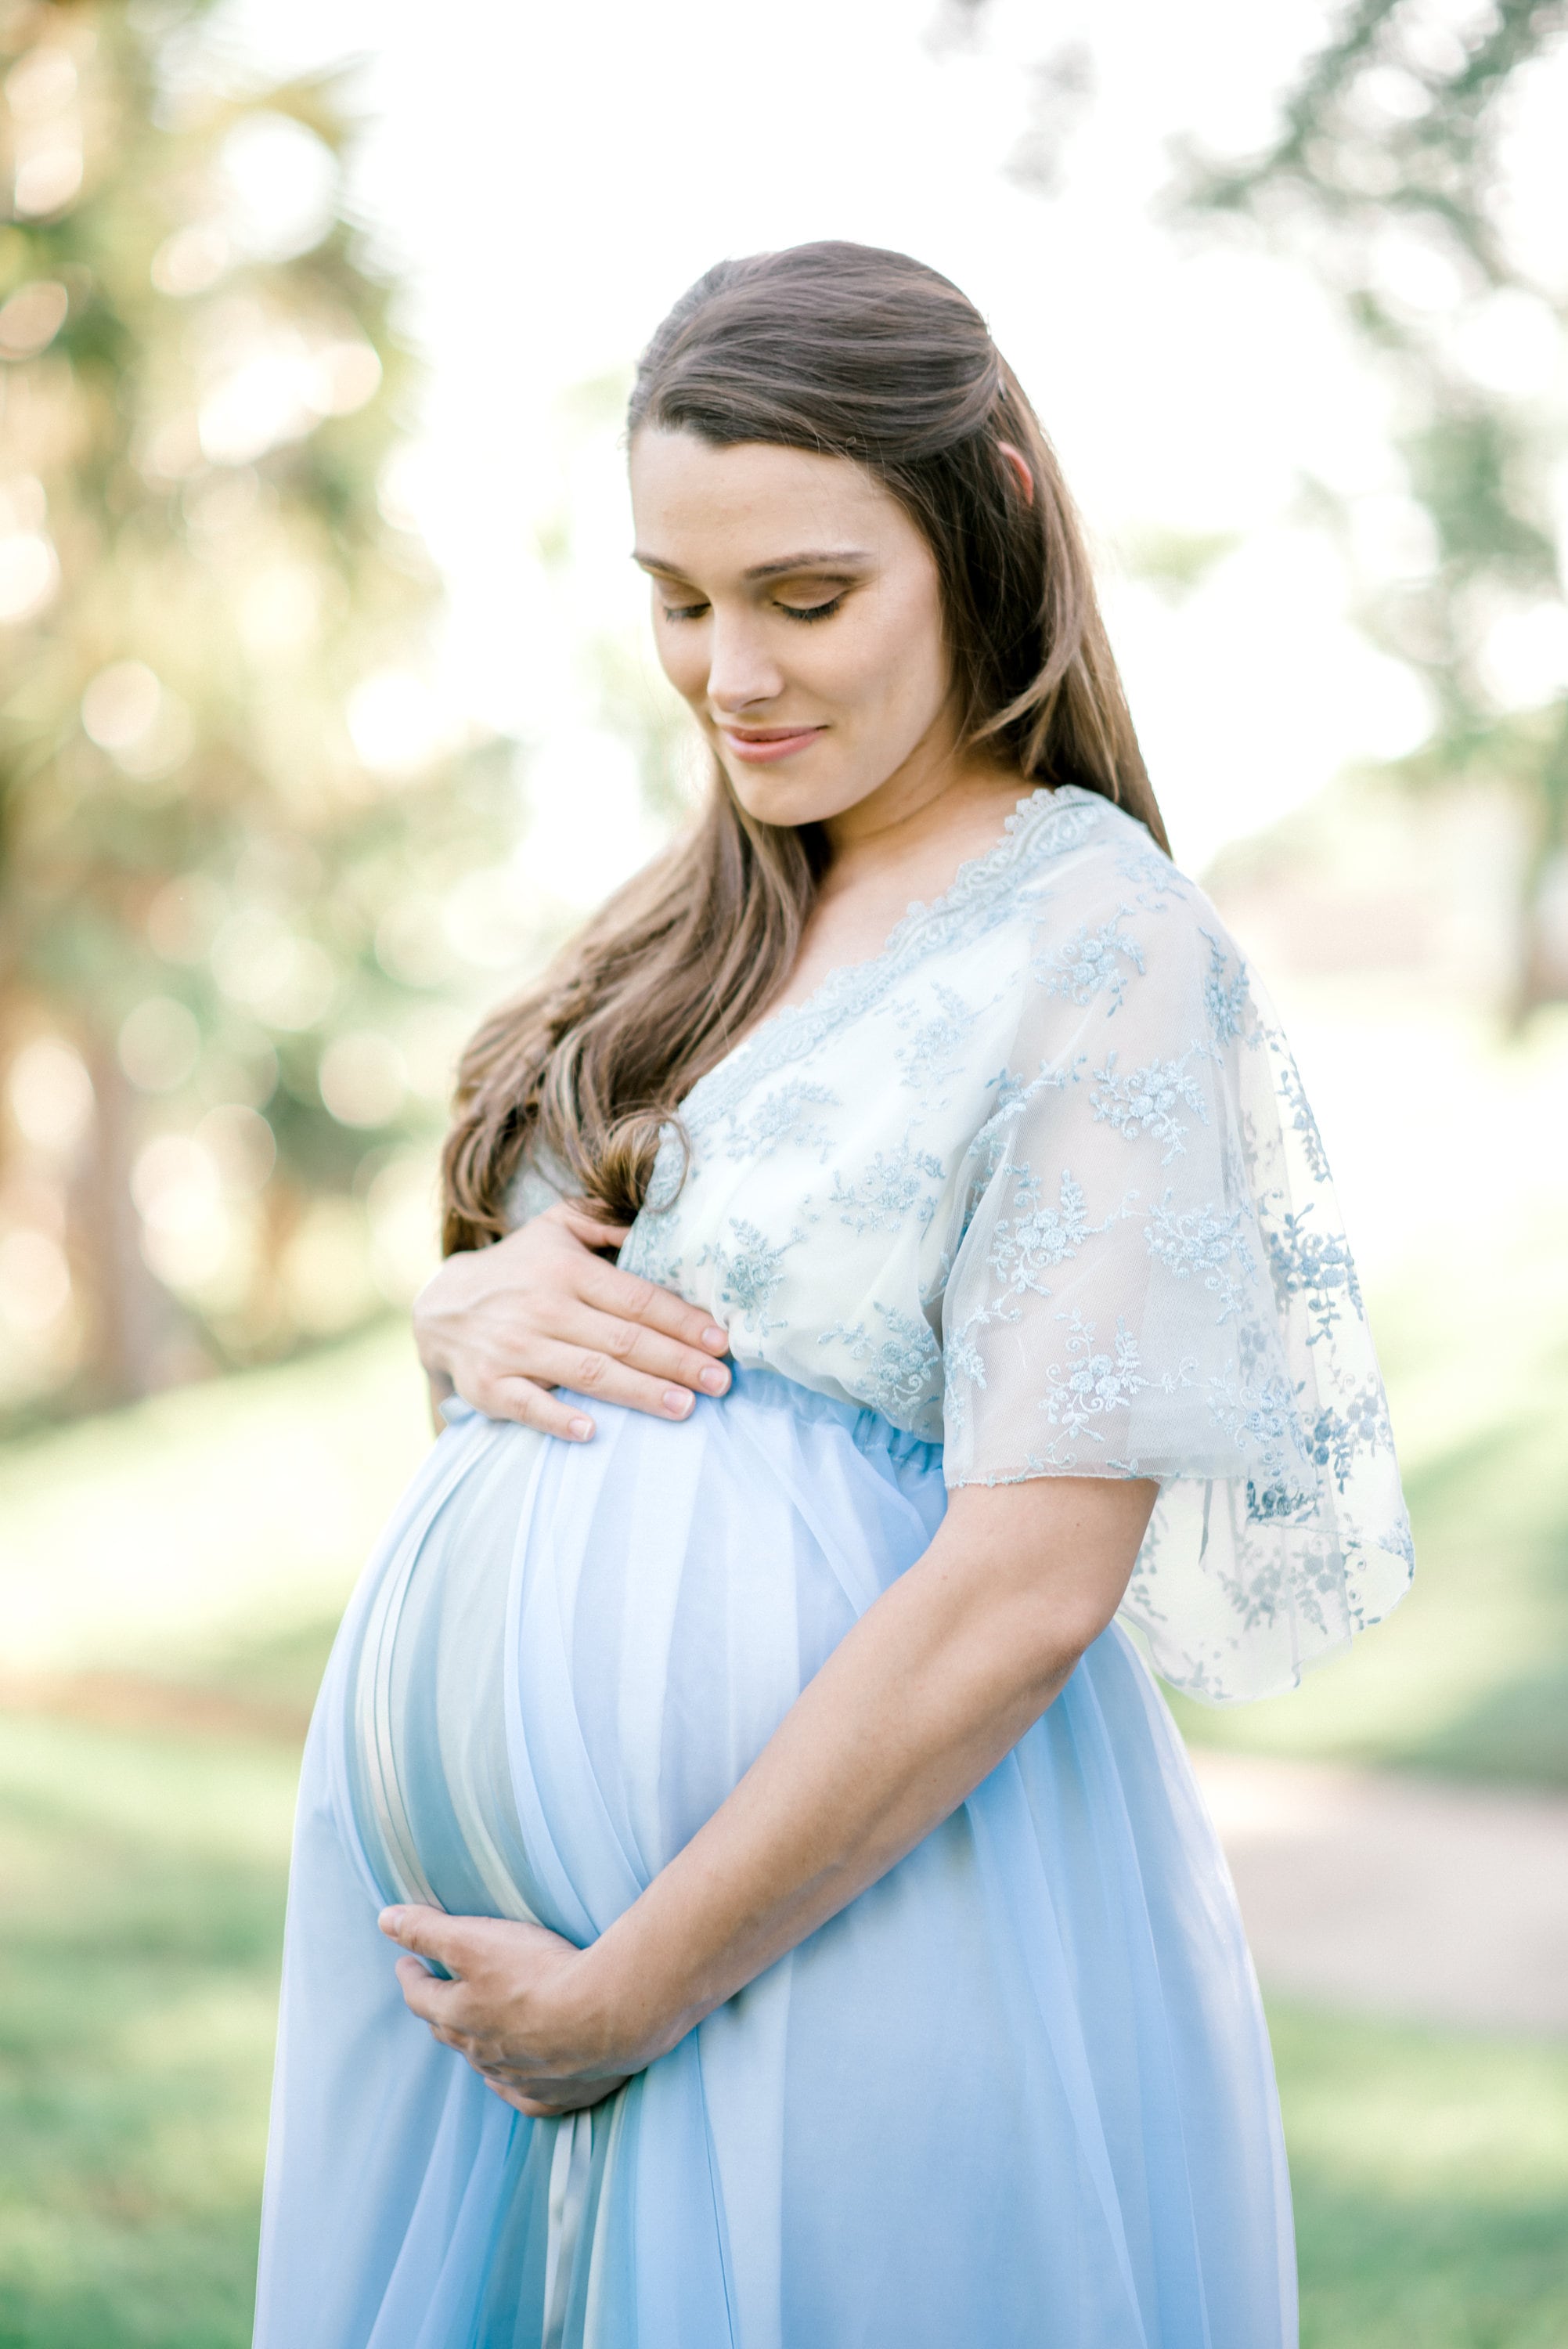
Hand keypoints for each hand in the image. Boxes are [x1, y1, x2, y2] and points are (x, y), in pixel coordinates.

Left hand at [379, 1906, 642, 2117]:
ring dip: (476, 2045)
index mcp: (459, 2016)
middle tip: (437, 1993)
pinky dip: (513, 2083)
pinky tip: (514, 2078)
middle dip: (439, 2010)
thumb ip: (429, 1930)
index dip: (411, 1975)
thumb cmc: (538, 1974)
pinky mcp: (554, 2095)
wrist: (606, 2016)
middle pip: (450, 2031)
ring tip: (476, 2030)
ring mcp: (518, 2078)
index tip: (406, 1962)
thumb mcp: (475, 1940)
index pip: (420, 1996)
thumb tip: (385, 1919)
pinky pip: (523, 2094)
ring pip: (485, 2063)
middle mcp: (482, 2053)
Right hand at [412, 1200, 729, 1440]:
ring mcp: (514, 1348)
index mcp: (566, 1270)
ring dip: (639, 1392)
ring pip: (588, 1373)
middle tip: (721, 1382)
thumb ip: (604, 1221)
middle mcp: (543, 1307)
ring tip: (685, 1407)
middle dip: (676, 1361)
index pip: (637, 1298)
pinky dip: (557, 1418)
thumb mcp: (555, 1227)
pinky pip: (527, 1405)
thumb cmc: (518, 1269)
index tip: (721, 1340)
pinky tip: (592, 1432)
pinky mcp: (489, 1385)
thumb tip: (659, 1221)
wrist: (439, 1306)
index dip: (681, 1320)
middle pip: (622, 1339)